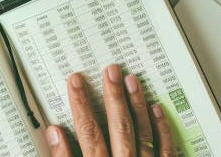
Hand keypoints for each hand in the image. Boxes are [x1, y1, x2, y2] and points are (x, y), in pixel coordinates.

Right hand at [45, 65, 175, 156]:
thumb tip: (54, 134)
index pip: (88, 131)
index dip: (80, 104)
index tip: (75, 81)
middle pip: (118, 126)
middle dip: (113, 95)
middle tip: (111, 71)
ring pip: (143, 132)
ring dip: (137, 104)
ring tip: (132, 80)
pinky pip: (165, 149)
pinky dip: (161, 128)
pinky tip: (157, 109)